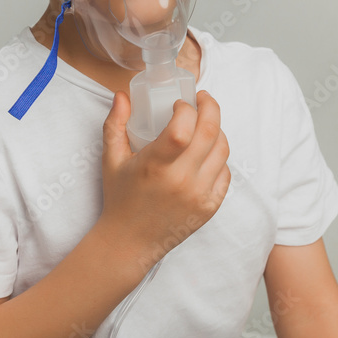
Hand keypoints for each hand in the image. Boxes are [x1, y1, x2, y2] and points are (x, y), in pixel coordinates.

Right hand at [96, 89, 231, 270]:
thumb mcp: (111, 159)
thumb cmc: (120, 198)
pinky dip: (220, 156)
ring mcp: (200, 195)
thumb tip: (122, 96)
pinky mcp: (210, 207)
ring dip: (217, 130)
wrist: (130, 241)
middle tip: (203, 99)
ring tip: (205, 123)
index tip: (180, 103)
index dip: (186, 108)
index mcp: (156, 166)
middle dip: (210, 107)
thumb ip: (115, 124)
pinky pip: (225, 173)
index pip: (183, 128)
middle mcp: (182, 180)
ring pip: (222, 150)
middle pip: (210, 132)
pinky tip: (208, 150)